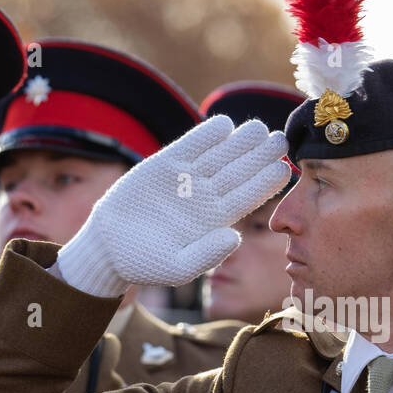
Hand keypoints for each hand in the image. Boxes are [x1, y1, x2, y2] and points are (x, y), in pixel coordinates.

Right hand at [56, 116, 289, 295]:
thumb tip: (236, 236)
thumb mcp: (177, 268)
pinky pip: (190, 146)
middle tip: (281, 140)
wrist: (108, 248)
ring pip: (219, 155)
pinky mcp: (164, 164)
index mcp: (216, 220)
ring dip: (239, 141)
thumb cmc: (145, 264)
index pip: (247, 197)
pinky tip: (224, 124)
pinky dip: (205, 135)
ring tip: (259, 128)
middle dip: (260, 156)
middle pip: (239, 171)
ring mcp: (187, 178)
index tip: (285, 169)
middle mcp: (206, 196)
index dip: (265, 183)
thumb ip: (207, 254)